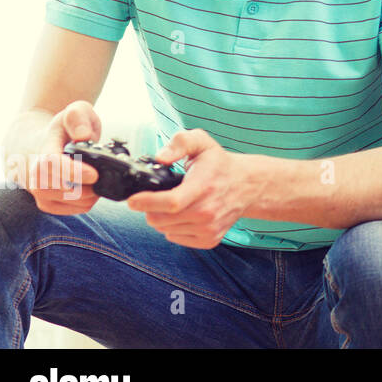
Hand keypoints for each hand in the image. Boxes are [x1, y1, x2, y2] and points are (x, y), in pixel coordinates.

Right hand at [26, 100, 102, 214]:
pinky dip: (84, 203)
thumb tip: (83, 136)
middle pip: (55, 188)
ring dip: (87, 196)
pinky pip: (68, 210)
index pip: (51, 163)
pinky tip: (91, 191)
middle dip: (84, 187)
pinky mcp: (45, 203)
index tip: (94, 174)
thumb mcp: (75, 111)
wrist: (45, 143)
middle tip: (102, 177)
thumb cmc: (65, 128)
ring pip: (62, 202)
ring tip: (98, 182)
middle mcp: (34, 172)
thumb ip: (78, 117)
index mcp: (43, 148)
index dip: (73, 172)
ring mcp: (37, 190)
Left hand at [127, 129, 261, 248]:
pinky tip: (183, 214)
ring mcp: (209, 228)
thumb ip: (180, 143)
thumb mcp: (202, 142)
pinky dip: (172, 227)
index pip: (171, 202)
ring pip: (164, 230)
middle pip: (161, 220)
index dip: (146, 202)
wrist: (248, 186)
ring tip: (174, 204)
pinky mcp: (209, 239)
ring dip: (162, 218)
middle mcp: (207, 211)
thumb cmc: (220, 165)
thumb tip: (160, 158)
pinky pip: (175, 238)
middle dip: (150, 209)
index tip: (133, 200)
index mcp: (204, 187)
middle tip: (156, 197)